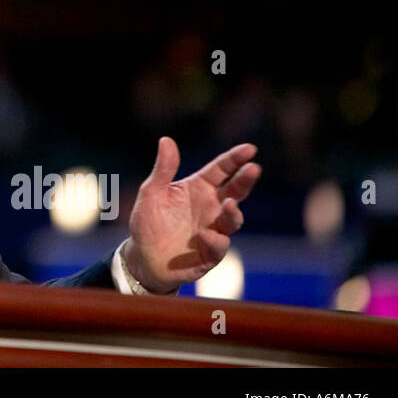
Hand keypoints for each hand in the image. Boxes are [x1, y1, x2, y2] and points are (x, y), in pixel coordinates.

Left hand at [125, 137, 260, 293]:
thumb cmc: (149, 221)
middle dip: (245, 180)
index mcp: (198, 189)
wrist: (143, 257)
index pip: (221, 170)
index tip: (250, 148)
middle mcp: (211, 208)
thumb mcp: (151, 192)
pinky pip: (218, 246)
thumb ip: (163, 169)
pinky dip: (214, 240)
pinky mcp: (210, 253)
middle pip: (235, 191)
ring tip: (229, 203)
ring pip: (232, 220)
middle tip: (254, 168)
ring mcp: (214, 230)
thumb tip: (166, 139)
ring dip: (232, 212)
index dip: (235, 159)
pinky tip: (204, 234)